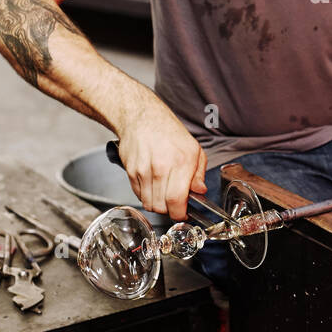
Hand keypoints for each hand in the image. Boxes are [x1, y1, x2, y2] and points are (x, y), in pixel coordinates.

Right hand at [114, 95, 206, 221]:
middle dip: (170, 210)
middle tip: (176, 202)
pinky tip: (153, 185)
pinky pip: (139, 196)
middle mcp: (160, 168)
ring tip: (164, 193)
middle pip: (161, 206)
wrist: (142, 117)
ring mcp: (143, 171)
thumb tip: (200, 191)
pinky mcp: (131, 172)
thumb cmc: (169, 132)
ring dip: (158, 204)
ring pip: (149, 204)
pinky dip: (147, 196)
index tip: (184, 213)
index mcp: (180, 162)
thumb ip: (199, 173)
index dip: (180, 213)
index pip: (176, 200)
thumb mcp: (194, 149)